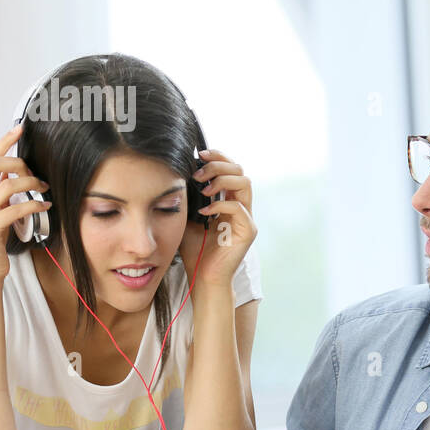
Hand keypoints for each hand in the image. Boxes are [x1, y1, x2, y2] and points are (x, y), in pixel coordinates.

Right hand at [0, 124, 50, 283]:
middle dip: (19, 162)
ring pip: (7, 185)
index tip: (20, 128)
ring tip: (45, 190)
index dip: (4, 141)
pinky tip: (45, 207)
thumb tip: (14, 172)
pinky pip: (15, 208)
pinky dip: (34, 204)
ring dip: (31, 184)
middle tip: (37, 174)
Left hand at [179, 149, 256, 290]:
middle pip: (240, 170)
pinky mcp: (248, 230)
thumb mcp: (188, 214)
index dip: (218, 156)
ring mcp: (247, 217)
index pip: (231, 168)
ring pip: (244, 183)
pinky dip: (220, 205)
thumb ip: (190, 195)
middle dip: (218, 165)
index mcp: (229, 199)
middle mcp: (241, 205)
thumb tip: (181, 171)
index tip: (199, 154)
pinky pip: (238, 208)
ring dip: (221, 180)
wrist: (202, 275)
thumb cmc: (195, 248)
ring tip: (203, 189)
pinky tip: (204, 211)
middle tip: (198, 173)